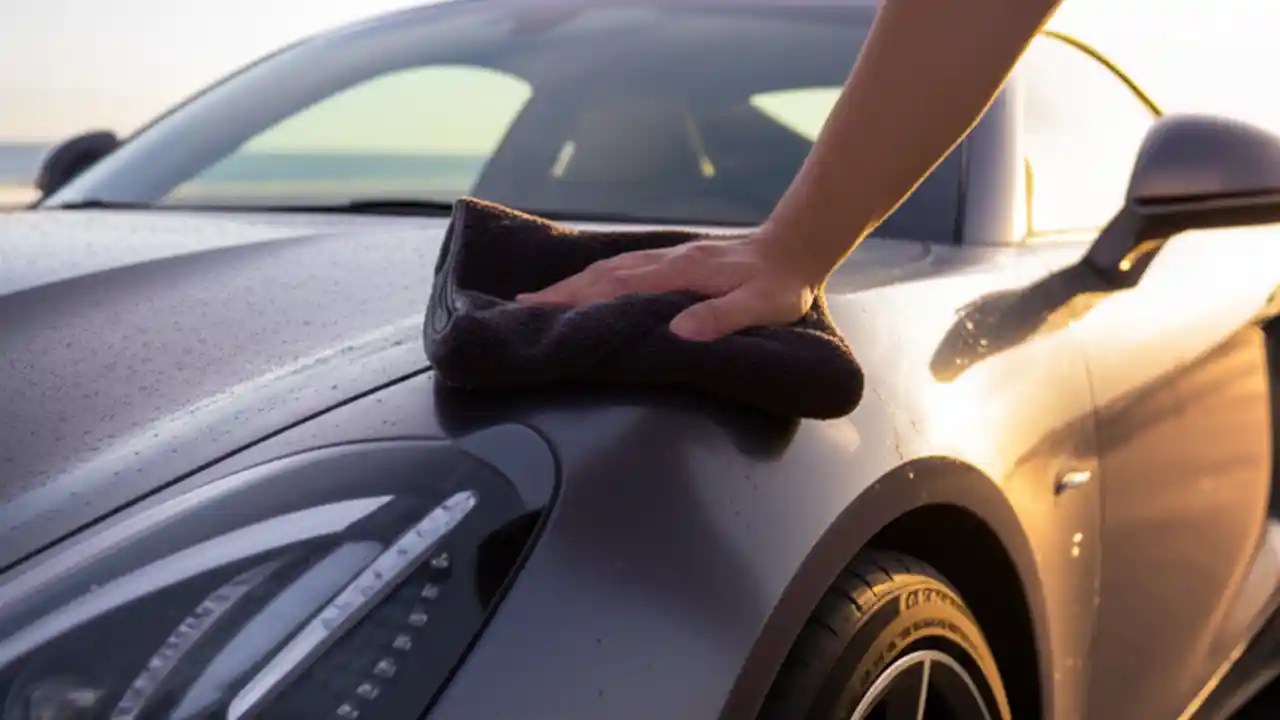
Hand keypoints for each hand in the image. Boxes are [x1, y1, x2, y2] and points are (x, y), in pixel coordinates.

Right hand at [515, 234, 819, 340]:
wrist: (797, 245)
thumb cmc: (781, 284)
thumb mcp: (762, 306)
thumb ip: (722, 318)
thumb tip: (678, 333)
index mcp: (680, 273)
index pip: (616, 286)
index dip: (577, 299)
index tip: (539, 309)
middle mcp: (667, 261)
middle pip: (603, 275)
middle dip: (562, 291)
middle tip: (521, 306)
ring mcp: (669, 257)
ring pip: (611, 267)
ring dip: (575, 282)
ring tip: (542, 297)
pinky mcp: (675, 260)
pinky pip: (625, 266)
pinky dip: (598, 275)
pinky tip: (589, 284)